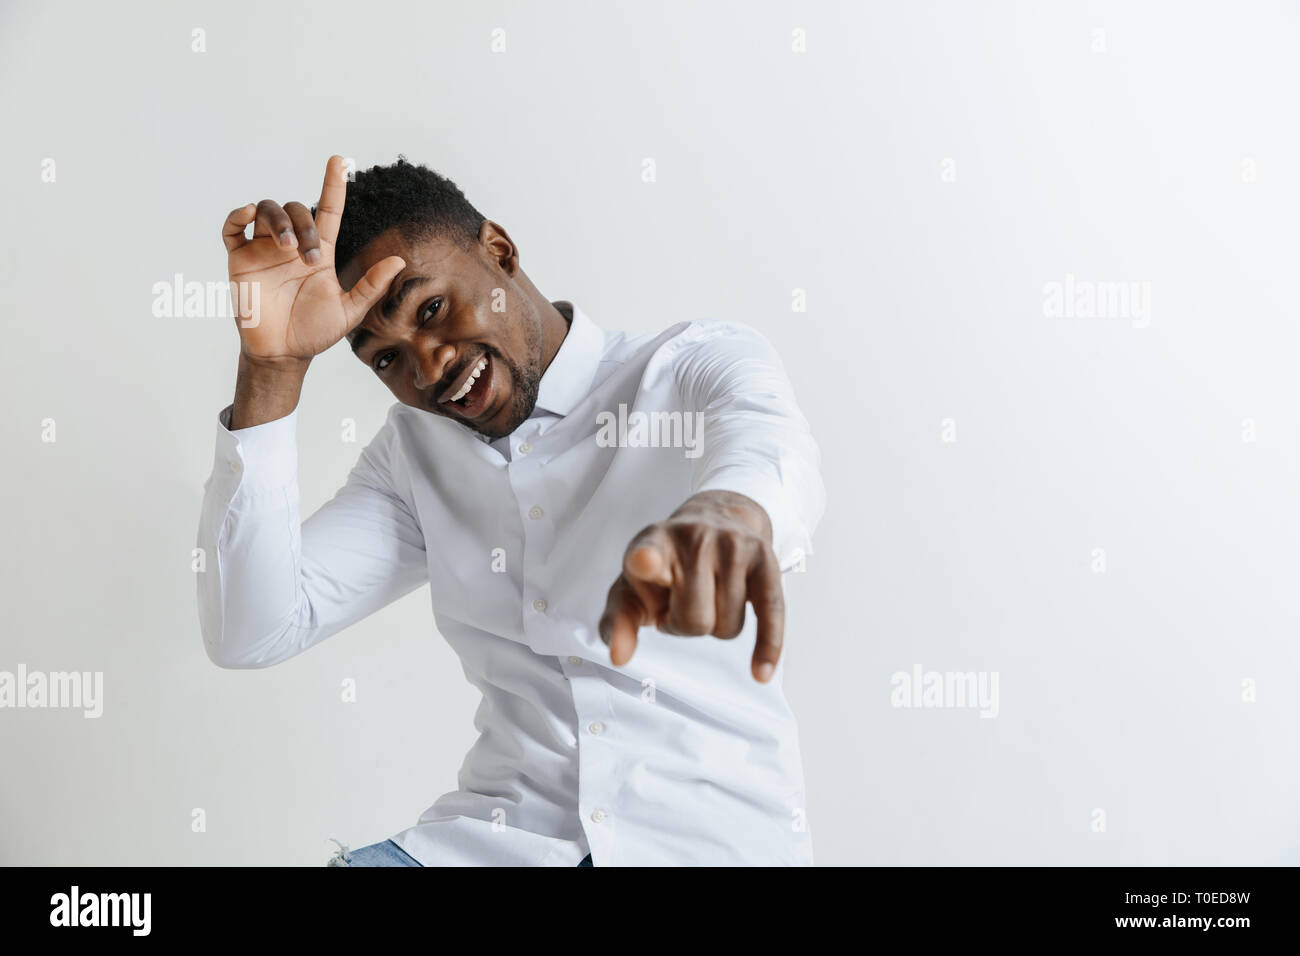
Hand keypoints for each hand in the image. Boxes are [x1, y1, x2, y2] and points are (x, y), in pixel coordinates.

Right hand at [221, 155, 405, 363]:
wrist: (283, 354)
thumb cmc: (315, 332)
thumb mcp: (349, 311)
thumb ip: (371, 286)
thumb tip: (399, 260)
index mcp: (319, 252)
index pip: (328, 210)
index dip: (334, 185)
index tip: (340, 160)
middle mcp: (291, 246)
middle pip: (295, 210)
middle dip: (304, 226)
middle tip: (309, 258)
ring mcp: (263, 250)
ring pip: (266, 211)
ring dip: (278, 221)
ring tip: (287, 248)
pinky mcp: (239, 260)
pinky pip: (232, 227)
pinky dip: (237, 215)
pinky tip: (248, 215)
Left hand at [599, 491, 785, 681]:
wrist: (714, 518)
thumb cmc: (667, 565)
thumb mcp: (633, 587)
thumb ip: (618, 623)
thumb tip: (618, 656)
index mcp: (651, 544)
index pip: (648, 553)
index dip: (646, 561)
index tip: (643, 562)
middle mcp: (693, 538)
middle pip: (695, 621)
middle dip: (687, 626)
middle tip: (682, 603)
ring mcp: (732, 545)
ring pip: (729, 627)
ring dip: (718, 625)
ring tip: (709, 596)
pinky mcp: (764, 558)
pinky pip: (771, 612)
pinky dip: (768, 645)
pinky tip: (761, 672)